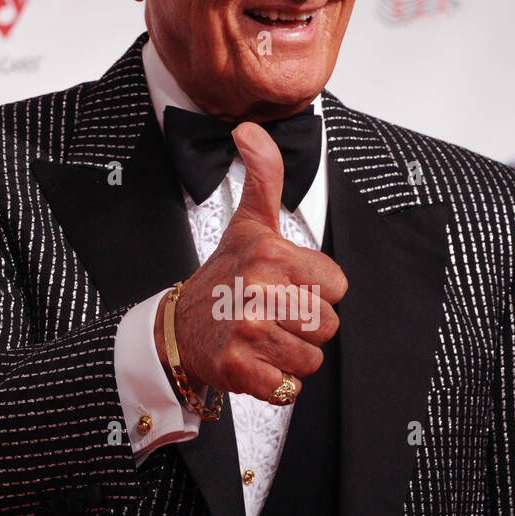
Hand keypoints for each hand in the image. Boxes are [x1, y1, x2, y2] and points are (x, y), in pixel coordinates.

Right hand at [154, 121, 347, 402]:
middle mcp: (258, 291)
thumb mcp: (249, 222)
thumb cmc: (222, 276)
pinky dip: (277, 381)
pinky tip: (257, 360)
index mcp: (270, 255)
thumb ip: (264, 175)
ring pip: (312, 358)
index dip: (318, 291)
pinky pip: (288, 386)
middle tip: (275, 315)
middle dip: (306, 326)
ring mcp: (247, 332)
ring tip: (266, 337)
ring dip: (293, 354)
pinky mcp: (239, 369)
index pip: (337, 286)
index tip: (289, 287)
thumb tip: (249, 130)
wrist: (177, 328)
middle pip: (328, 324)